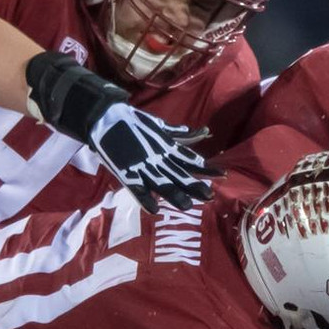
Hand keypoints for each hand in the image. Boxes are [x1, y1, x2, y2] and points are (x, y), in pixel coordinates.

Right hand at [88, 102, 218, 212]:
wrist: (106, 117)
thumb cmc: (134, 121)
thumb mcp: (159, 126)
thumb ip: (178, 133)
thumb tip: (200, 131)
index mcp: (166, 146)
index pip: (191, 160)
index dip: (206, 168)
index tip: (223, 174)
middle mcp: (158, 157)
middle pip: (180, 174)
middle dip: (195, 185)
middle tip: (210, 197)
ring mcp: (142, 165)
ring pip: (162, 182)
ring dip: (175, 194)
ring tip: (187, 205)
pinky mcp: (126, 171)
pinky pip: (137, 188)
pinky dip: (145, 198)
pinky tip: (154, 210)